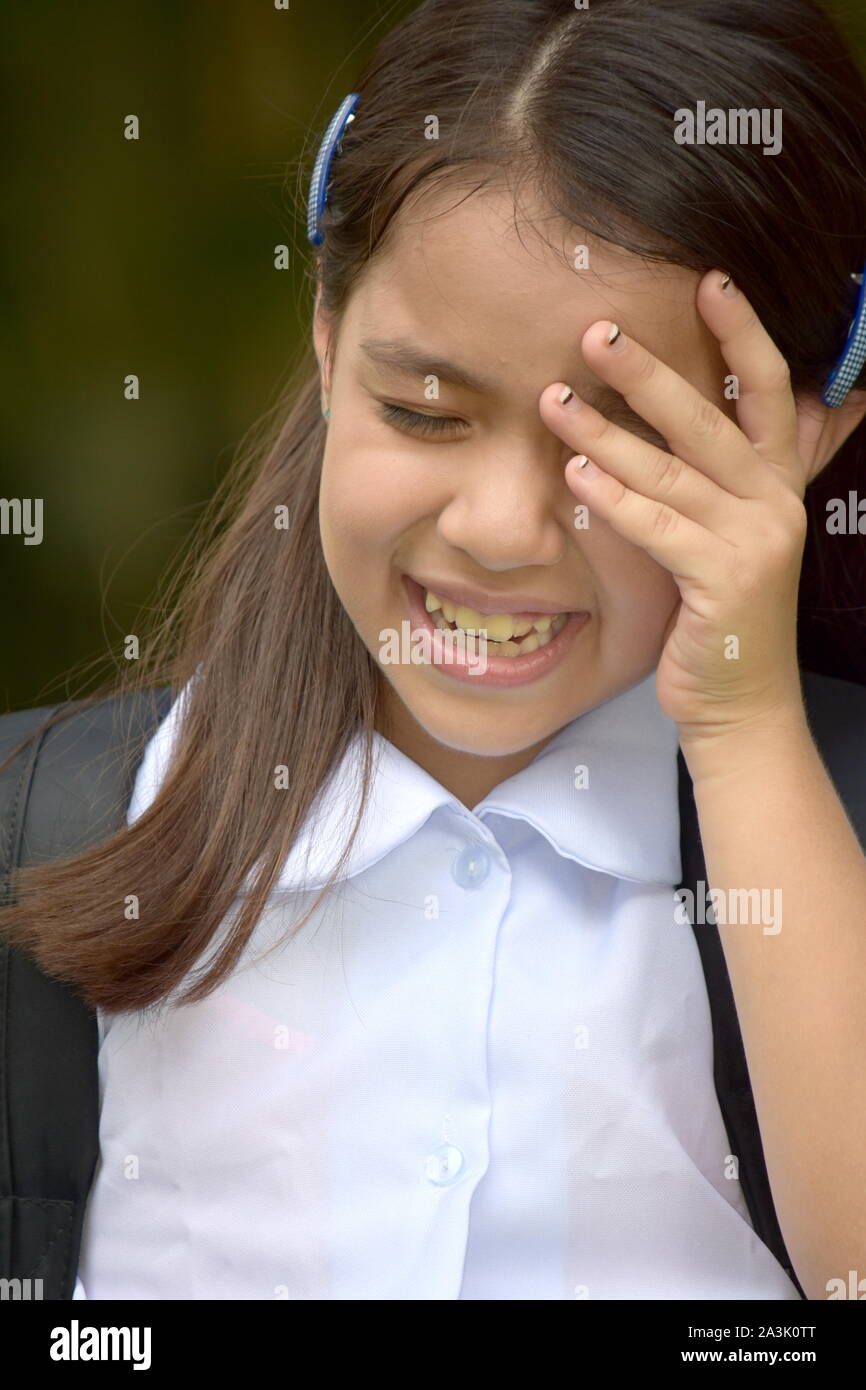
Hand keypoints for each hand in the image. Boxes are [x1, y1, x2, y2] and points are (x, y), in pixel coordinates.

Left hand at [539, 269, 816, 752]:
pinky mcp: (723, 581)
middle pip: (710, 419)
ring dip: (606, 432)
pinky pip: (658, 528)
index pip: (768, 388)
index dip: (743, 332)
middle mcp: (773, 502)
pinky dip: (614, 498)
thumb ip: (734, 474)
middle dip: (650, 371)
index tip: (708, 280)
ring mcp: (753, 542)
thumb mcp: (736, 534)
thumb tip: (739, 411)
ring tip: (553, 401)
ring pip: (672, 472)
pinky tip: (573, 475)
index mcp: (776, 481)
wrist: (740, 702)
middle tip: (595, 330)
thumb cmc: (719, 612)